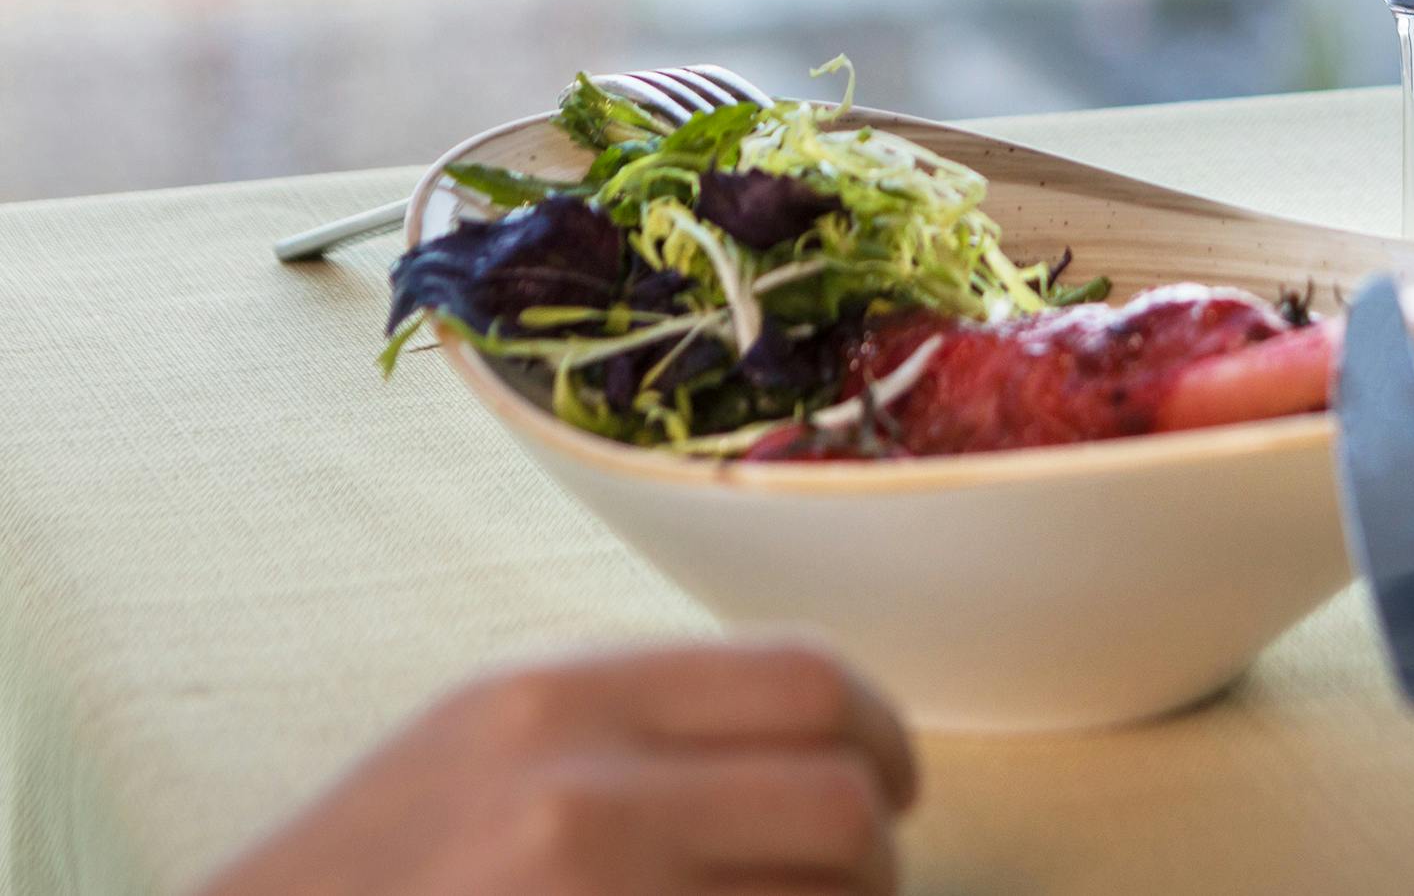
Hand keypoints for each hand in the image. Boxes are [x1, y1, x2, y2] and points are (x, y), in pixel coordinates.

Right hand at [193, 638, 917, 895]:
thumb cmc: (375, 870)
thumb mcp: (496, 734)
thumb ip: (648, 716)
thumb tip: (826, 735)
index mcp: (562, 694)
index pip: (804, 679)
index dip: (884, 731)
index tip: (897, 779)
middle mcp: (579, 798)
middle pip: (837, 805)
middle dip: (877, 857)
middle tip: (860, 882)